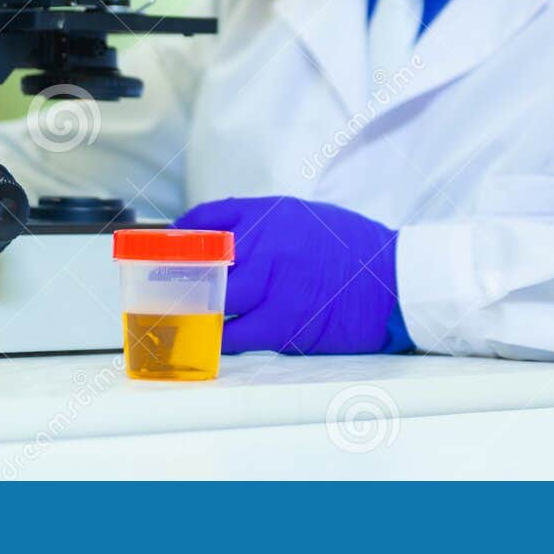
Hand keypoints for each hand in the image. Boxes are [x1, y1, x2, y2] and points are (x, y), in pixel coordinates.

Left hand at [175, 196, 410, 354]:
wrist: (395, 282)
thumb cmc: (355, 252)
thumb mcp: (306, 220)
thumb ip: (264, 228)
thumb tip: (223, 246)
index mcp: (271, 213)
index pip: (206, 220)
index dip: (179, 238)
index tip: (165, 251)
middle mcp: (266, 243)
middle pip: (201, 262)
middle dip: (177, 278)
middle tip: (158, 291)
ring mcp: (272, 283)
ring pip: (212, 300)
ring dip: (195, 312)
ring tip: (178, 320)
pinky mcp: (281, 323)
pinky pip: (234, 334)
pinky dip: (219, 339)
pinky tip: (212, 340)